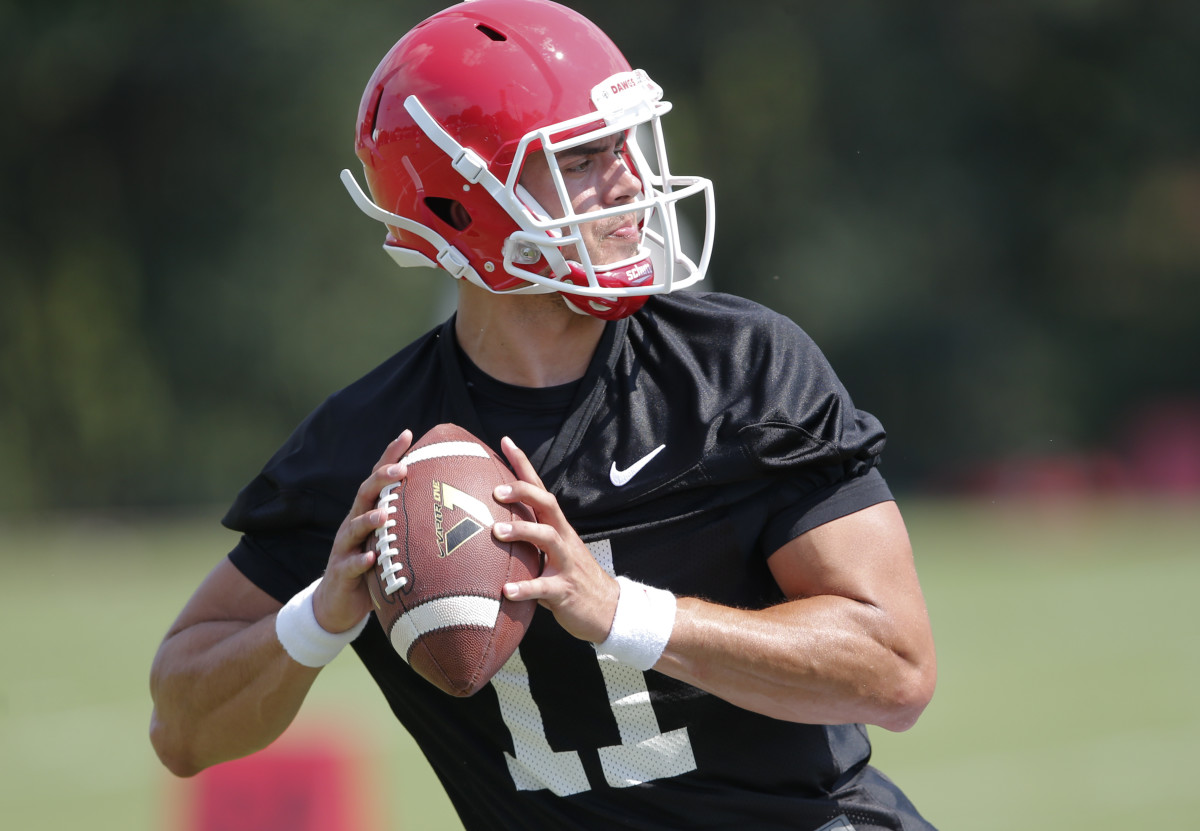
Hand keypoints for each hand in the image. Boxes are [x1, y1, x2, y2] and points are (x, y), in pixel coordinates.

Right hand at [313, 430, 413, 632]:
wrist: (338, 605)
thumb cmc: (373, 568)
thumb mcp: (392, 542)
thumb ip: (411, 523)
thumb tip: (453, 507)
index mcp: (370, 512)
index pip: (379, 478)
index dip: (391, 455)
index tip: (408, 434)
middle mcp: (355, 523)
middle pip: (365, 494)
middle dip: (381, 479)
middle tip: (400, 469)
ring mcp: (345, 547)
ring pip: (354, 527)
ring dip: (369, 519)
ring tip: (384, 514)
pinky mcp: (341, 573)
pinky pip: (350, 565)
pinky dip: (360, 561)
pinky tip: (371, 558)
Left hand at [492, 436, 619, 643]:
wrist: (608, 609)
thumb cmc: (571, 578)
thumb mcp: (551, 554)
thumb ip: (528, 541)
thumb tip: (490, 526)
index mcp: (558, 528)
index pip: (539, 490)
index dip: (523, 465)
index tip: (505, 441)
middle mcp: (563, 539)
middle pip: (547, 505)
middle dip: (523, 493)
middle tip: (496, 491)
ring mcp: (566, 563)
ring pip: (548, 539)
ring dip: (522, 532)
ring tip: (497, 533)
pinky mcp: (565, 591)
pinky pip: (544, 588)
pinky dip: (525, 589)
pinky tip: (506, 592)